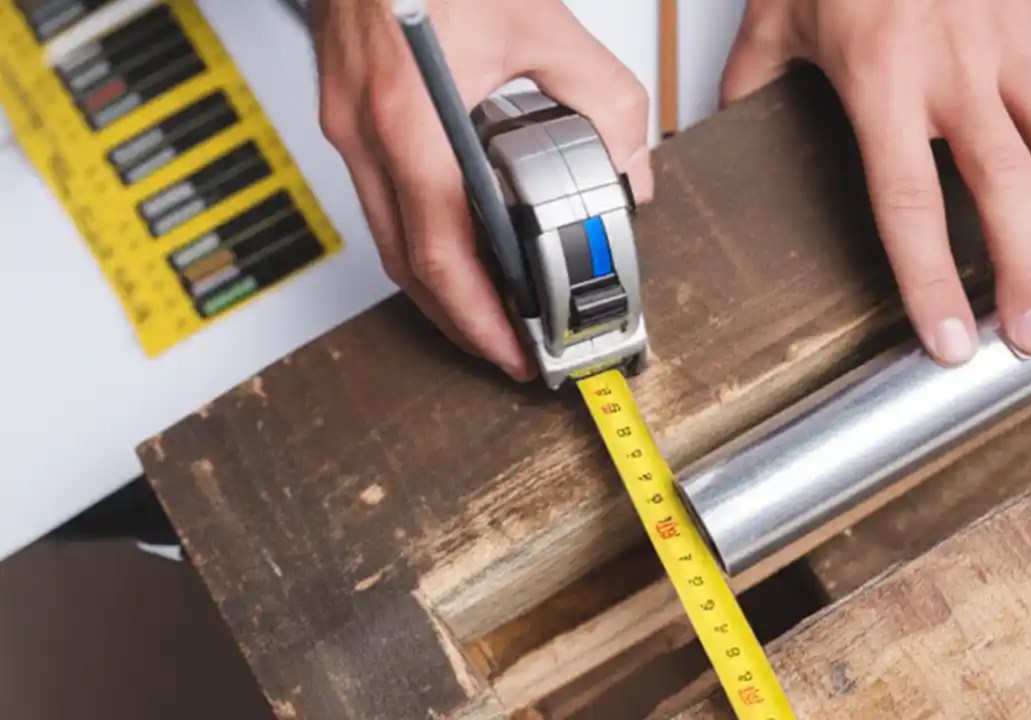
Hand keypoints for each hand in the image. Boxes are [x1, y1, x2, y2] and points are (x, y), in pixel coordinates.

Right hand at [310, 0, 653, 380]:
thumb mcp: (539, 22)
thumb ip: (600, 99)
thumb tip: (629, 170)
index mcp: (414, 122)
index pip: (443, 257)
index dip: (482, 320)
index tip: (520, 351)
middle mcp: (369, 135)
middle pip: (409, 268)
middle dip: (462, 323)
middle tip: (511, 350)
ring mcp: (349, 128)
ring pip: (389, 241)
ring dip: (440, 287)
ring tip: (492, 311)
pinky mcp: (348, 116)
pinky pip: (382, 202)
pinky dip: (423, 238)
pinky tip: (459, 240)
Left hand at [722, 0, 1030, 363]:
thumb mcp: (777, 16)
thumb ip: (753, 84)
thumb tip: (722, 135)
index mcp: (881, 74)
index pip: (908, 201)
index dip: (932, 279)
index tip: (949, 339)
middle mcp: (954, 65)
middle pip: (1004, 188)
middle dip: (1023, 273)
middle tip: (1030, 336)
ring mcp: (1009, 44)